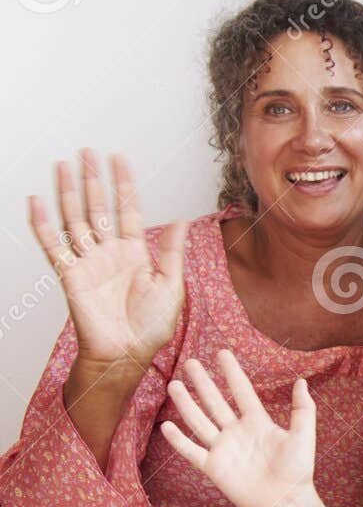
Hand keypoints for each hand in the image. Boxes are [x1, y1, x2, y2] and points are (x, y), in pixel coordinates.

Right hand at [28, 150, 185, 370]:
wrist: (128, 354)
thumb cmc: (151, 327)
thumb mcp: (171, 286)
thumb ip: (171, 252)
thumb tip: (182, 220)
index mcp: (135, 253)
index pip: (127, 209)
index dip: (123, 184)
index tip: (118, 159)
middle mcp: (109, 252)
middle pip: (98, 207)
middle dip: (93, 180)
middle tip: (87, 152)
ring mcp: (88, 262)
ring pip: (75, 219)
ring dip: (67, 192)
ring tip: (62, 165)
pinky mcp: (70, 275)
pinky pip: (53, 246)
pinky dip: (43, 225)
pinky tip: (36, 202)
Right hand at [159, 349, 318, 506]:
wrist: (285, 501)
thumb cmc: (298, 470)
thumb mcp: (303, 436)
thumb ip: (303, 409)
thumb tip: (302, 381)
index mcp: (258, 422)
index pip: (242, 391)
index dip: (232, 372)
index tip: (223, 353)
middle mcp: (237, 432)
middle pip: (215, 402)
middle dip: (203, 383)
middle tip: (190, 363)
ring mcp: (223, 449)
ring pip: (199, 421)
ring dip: (186, 404)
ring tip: (174, 385)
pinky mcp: (214, 467)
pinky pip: (192, 451)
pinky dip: (178, 440)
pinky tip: (167, 425)